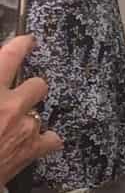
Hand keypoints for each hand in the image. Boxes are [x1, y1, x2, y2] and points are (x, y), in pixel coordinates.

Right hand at [0, 35, 59, 183]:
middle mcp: (11, 105)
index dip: (21, 45)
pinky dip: (44, 139)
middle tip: (16, 94)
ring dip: (29, 115)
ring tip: (14, 124)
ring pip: (41, 112)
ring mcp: (25, 128)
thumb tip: (2, 80)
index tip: (27, 42)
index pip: (11, 55)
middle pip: (38, 84)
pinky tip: (31, 141)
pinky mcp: (32, 150)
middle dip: (29, 87)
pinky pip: (52, 139)